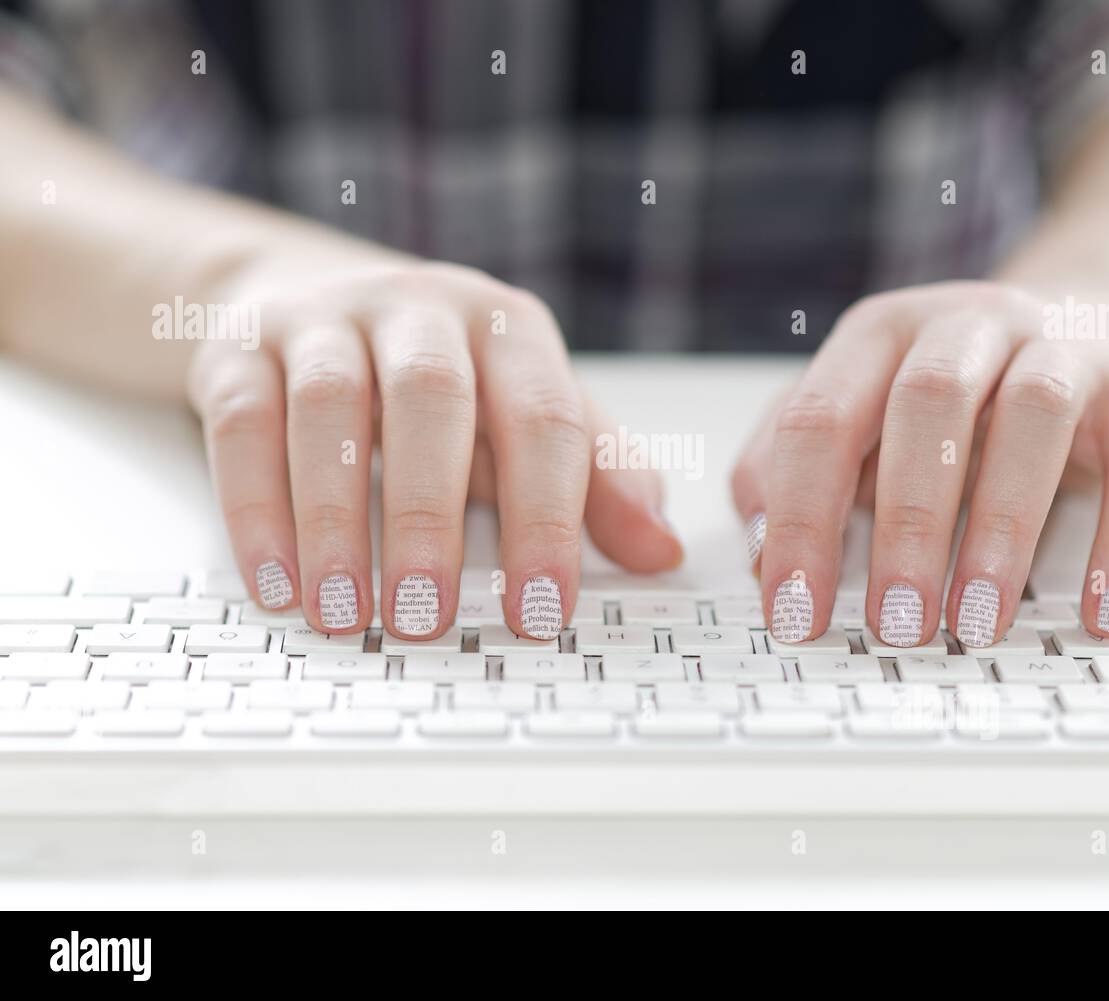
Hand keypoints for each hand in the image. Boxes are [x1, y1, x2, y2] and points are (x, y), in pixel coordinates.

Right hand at [188, 260, 681, 637]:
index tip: (540, 608)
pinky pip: (245, 424)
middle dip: (430, 517)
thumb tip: (661, 549)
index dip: (548, 517)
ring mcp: (325, 318)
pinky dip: (256, 508)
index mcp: (507, 328)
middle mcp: (421, 309)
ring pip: (329, 407)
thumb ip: (596, 478)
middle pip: (431, 399)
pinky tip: (277, 582)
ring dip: (336, 519)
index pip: (542, 418)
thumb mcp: (526, 415)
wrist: (312, 296)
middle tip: (428, 615)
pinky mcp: (242, 346)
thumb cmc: (444, 380)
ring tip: (346, 612)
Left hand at [732, 279, 1108, 645]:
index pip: (819, 419)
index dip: (800, 518)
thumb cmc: (960, 394)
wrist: (1103, 317)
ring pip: (1033, 417)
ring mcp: (1062, 345)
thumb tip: (760, 551)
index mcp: (879, 335)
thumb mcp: (863, 412)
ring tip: (977, 623)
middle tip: (893, 621)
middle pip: (925, 409)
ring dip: (1000, 530)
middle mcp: (966, 324)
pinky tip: (1103, 612)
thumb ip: (794, 468)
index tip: (793, 609)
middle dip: (904, 525)